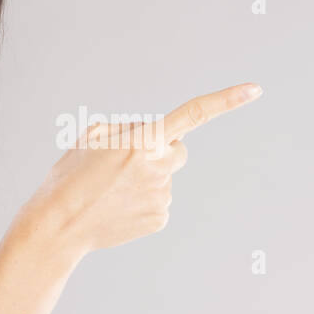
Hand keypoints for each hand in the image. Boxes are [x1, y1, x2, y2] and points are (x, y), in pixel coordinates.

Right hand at [29, 83, 261, 255]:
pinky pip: (159, 200)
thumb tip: (154, 138)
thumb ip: (130, 129)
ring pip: (165, 177)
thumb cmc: (70, 175)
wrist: (57, 225)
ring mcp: (162, 195)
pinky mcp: (160, 218)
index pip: (193, 114)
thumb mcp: (92, 135)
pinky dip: (143, 201)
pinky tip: (118, 207)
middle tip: (125, 163)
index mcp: (143, 139)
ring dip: (146, 178)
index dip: (226, 100)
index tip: (255, 89)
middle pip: (178, 149)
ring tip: (110, 189)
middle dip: (160, 151)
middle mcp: (159, 166)